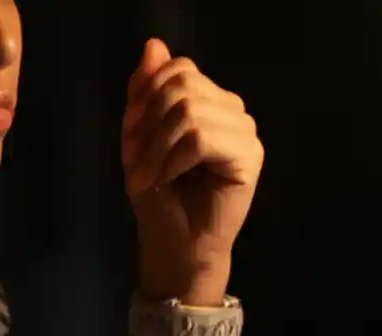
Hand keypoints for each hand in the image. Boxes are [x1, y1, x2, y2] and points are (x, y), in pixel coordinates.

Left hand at [121, 38, 263, 303]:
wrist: (176, 245)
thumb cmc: (160, 198)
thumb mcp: (139, 137)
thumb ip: (145, 90)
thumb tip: (154, 44)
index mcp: (211, 101)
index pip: (178, 69)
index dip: (145, 99)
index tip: (131, 142)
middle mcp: (233, 110)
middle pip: (182, 85)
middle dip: (148, 125)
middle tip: (137, 165)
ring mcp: (246, 132)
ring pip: (190, 110)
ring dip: (157, 148)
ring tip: (149, 177)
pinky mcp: (251, 156)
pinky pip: (201, 137)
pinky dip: (173, 160)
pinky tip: (168, 180)